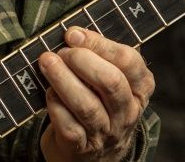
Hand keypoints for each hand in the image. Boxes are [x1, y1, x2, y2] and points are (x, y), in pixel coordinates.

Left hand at [37, 27, 154, 160]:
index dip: (99, 43)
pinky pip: (69, 127)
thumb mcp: (104, 76)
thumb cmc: (94, 99)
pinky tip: (48, 91)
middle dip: (81, 60)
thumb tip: (72, 34)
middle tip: (61, 52)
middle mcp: (126, 112)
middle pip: (111, 82)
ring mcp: (106, 132)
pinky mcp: (82, 148)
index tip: (72, 34)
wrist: (90, 153)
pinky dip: (55, 105)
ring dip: (62, 79)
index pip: (129, 61)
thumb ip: (95, 54)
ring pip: (88, 106)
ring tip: (46, 62)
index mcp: (138, 88)